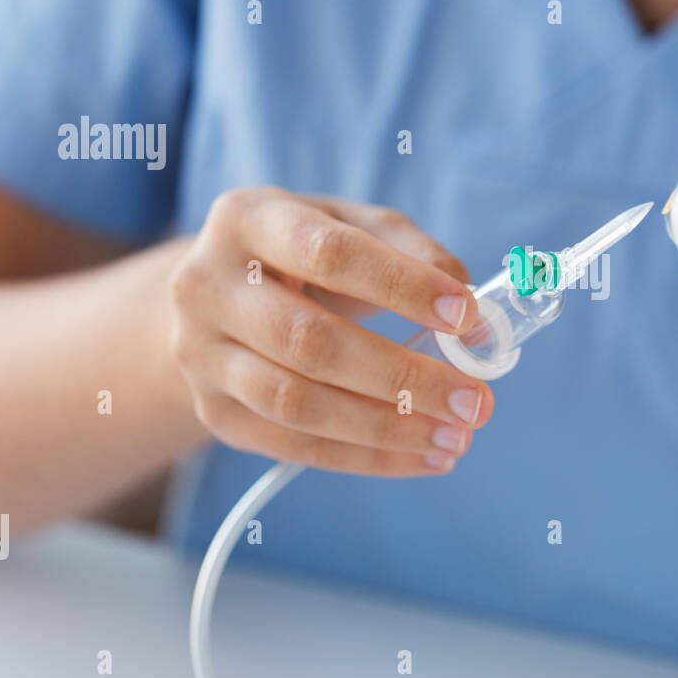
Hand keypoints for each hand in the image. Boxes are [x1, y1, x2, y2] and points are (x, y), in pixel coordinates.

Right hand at [169, 187, 493, 474]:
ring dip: (388, 429)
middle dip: (403, 378)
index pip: (330, 254)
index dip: (403, 286)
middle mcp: (207, 287)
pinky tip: (424, 458)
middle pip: (310, 342)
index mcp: (245, 219)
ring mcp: (201, 355)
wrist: (219, 296)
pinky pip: (294, 447)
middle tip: (473, 400)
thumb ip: (415, 253)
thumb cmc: (303, 253)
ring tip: (457, 438)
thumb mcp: (353, 224)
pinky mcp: (213, 412)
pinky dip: (367, 459)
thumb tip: (476, 320)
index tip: (467, 316)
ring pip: (297, 404)